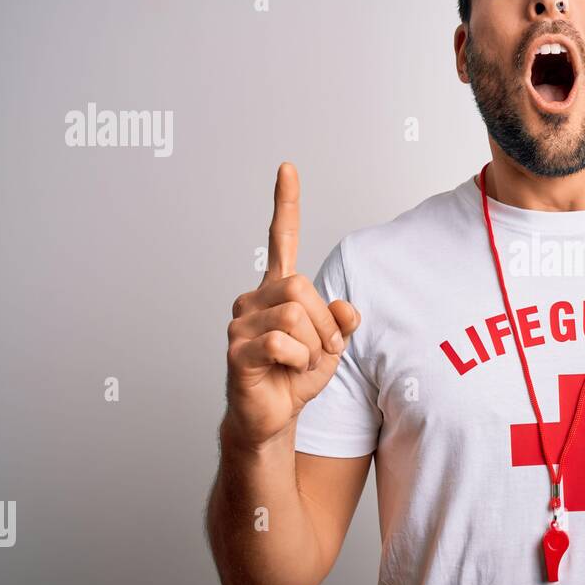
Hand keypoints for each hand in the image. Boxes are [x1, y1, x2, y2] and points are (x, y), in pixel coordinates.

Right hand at [224, 162, 360, 448]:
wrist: (273, 416)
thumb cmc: (296, 377)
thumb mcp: (332, 346)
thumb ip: (342, 322)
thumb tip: (348, 310)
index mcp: (278, 290)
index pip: (281, 239)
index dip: (285, 204)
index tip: (287, 168)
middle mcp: (255, 298)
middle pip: (302, 287)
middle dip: (325, 323)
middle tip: (322, 351)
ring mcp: (241, 322)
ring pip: (294, 315)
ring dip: (312, 346)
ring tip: (302, 363)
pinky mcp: (237, 349)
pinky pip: (280, 342)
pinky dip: (297, 360)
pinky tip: (286, 370)